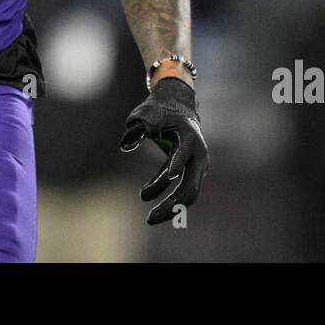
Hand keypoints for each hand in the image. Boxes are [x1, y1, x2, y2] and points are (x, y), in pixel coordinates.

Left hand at [119, 77, 209, 224]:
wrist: (179, 106)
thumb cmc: (159, 110)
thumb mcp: (146, 114)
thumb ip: (137, 129)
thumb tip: (125, 146)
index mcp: (189, 136)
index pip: (183, 154)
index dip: (176, 164)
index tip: (169, 176)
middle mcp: (198, 154)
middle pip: (190, 185)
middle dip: (171, 203)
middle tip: (149, 218)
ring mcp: (199, 165)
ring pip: (190, 193)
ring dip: (171, 207)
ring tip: (150, 219)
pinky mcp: (194, 172)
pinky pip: (185, 191)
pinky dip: (172, 201)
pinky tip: (156, 210)